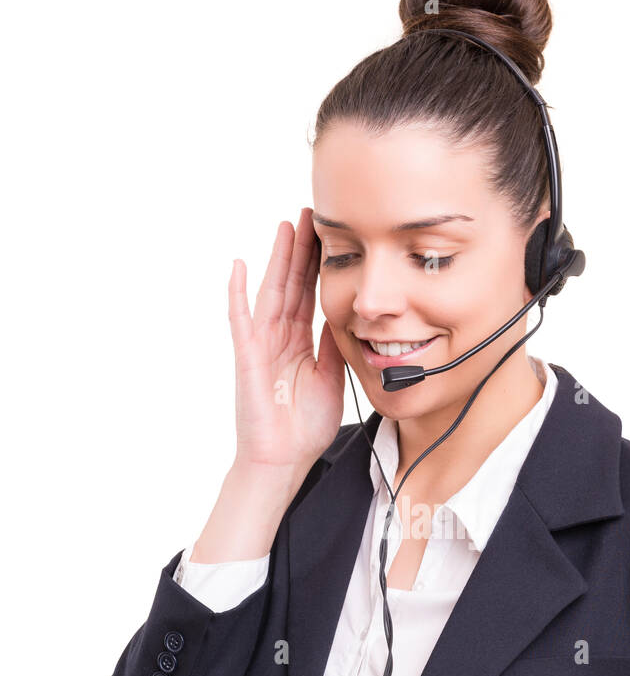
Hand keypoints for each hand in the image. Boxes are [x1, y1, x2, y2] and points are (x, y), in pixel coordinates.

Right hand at [230, 210, 343, 470]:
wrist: (283, 460)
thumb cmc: (304, 428)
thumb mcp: (331, 379)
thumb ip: (334, 348)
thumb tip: (345, 319)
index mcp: (300, 343)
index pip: (310, 295)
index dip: (319, 266)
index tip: (330, 237)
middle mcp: (279, 338)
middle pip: (291, 285)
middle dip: (300, 251)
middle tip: (310, 215)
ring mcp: (261, 345)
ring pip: (271, 292)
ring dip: (277, 260)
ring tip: (286, 227)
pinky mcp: (248, 357)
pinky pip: (241, 320)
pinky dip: (237, 294)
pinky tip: (236, 266)